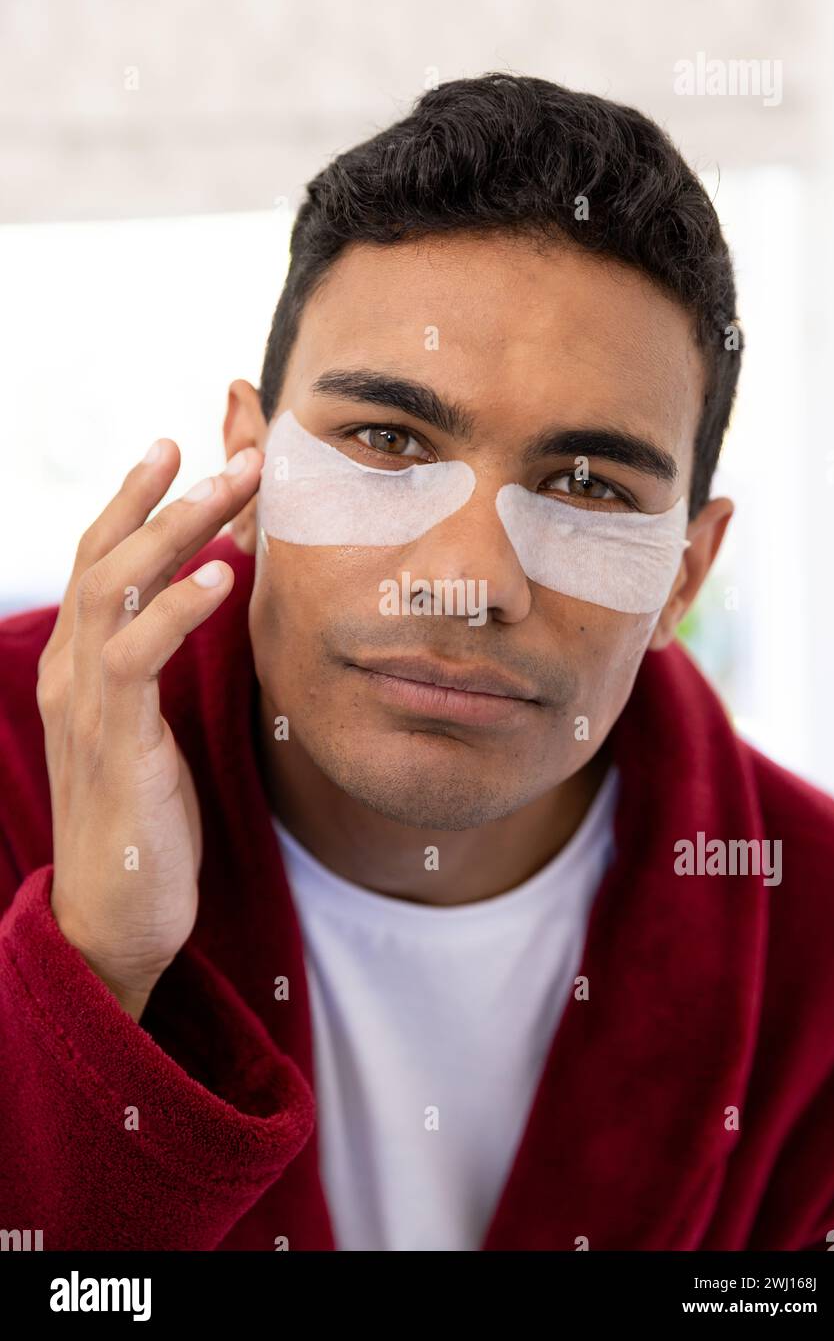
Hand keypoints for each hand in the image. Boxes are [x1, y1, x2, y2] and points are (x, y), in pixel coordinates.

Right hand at [36, 439, 262, 1021]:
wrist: (116, 917)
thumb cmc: (144, 820)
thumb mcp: (153, 727)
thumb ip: (165, 666)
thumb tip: (209, 604)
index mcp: (79, 666)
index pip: (100, 562)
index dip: (133, 501)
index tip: (176, 447)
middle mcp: (69, 673)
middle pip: (107, 559)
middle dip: (165, 497)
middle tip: (230, 450)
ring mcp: (84, 706)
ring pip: (117, 591)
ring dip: (177, 533)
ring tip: (234, 488)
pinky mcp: (114, 743)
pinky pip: (136, 657)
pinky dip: (178, 609)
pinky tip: (224, 577)